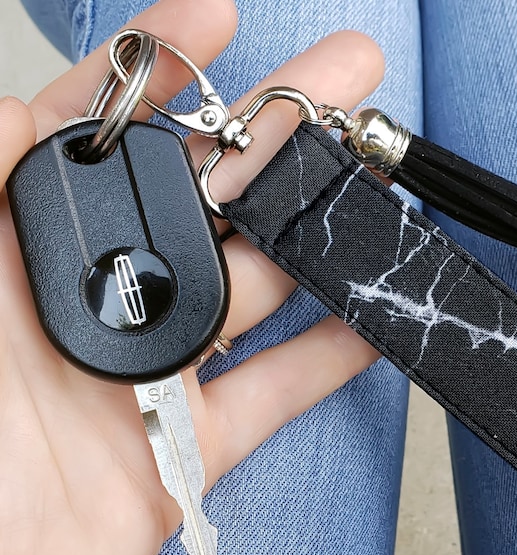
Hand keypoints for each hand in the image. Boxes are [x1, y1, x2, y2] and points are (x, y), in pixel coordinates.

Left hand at [0, 1, 383, 554]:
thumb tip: (23, 103)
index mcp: (19, 255)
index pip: (95, 136)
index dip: (156, 68)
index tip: (219, 19)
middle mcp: (91, 301)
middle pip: (201, 197)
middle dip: (277, 130)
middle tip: (346, 82)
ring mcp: (147, 371)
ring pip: (254, 287)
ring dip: (320, 233)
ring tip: (378, 182)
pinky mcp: (187, 447)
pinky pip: (275, 394)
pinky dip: (331, 359)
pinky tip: (375, 317)